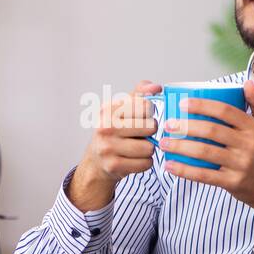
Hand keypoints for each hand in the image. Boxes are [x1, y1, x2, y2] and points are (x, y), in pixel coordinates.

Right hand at [70, 80, 161, 209]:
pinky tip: (135, 159)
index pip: (145, 106)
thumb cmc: (113, 132)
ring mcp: (108, 147)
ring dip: (149, 149)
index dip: (149, 112)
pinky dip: (145, 162)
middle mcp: (105, 127)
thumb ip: (140, 94)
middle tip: (141, 134)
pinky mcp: (114, 165)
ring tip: (138, 147)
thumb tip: (156, 87)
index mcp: (108, 109)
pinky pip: (146, 163)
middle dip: (151, 131)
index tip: (142, 116)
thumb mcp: (121, 109)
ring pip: (150, 147)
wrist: (96, 161)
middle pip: (150, 127)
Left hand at [161, 80, 253, 225]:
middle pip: (211, 131)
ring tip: (164, 144)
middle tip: (168, 124)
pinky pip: (204, 175)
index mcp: (253, 128)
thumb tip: (246, 83)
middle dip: (186, 126)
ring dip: (180, 147)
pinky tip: (170, 166)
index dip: (202, 106)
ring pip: (205, 153)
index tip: (182, 104)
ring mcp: (240, 165)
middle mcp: (248, 145)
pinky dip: (185, 171)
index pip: (225, 111)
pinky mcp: (233, 182)